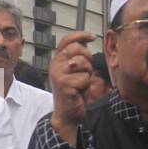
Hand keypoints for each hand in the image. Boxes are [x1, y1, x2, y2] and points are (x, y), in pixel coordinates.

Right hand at [49, 31, 95, 145]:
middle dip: (87, 58)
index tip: (92, 37)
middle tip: (86, 70)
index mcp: (57, 60)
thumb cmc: (73, 91)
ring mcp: (58, 75)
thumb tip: (86, 40)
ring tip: (81, 83)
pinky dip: (86, 86)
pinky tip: (79, 91)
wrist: (66, 113)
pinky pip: (84, 78)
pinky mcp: (64, 85)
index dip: (80, 35)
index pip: (67, 40)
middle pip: (77, 49)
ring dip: (87, 74)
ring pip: (83, 64)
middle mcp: (55, 65)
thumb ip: (78, 57)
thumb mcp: (74, 71)